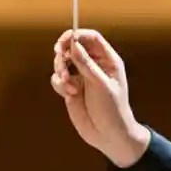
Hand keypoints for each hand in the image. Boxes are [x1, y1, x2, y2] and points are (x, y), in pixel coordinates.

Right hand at [50, 28, 149, 166]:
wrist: (108, 135)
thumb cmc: (112, 109)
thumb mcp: (100, 85)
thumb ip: (86, 64)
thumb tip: (73, 43)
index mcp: (107, 60)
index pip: (91, 38)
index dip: (77, 35)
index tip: (64, 41)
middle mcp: (93, 66)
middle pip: (72, 46)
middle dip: (63, 52)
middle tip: (60, 59)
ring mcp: (81, 77)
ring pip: (62, 62)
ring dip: (60, 70)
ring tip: (69, 85)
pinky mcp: (71, 88)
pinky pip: (58, 78)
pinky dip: (59, 84)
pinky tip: (69, 94)